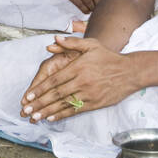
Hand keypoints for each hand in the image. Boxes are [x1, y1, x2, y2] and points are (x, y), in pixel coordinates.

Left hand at [20, 36, 139, 122]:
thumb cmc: (109, 57)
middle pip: (56, 94)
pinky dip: (62, 115)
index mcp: (78, 67)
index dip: (40, 89)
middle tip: (26, 110)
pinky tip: (51, 118)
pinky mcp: (95, 103)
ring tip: (35, 117)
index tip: (28, 96)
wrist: (130, 72)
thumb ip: (71, 43)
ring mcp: (88, 94)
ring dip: (48, 111)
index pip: (54, 80)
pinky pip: (75, 110)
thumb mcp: (91, 45)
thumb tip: (54, 40)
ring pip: (64, 104)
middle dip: (39, 103)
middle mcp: (82, 81)